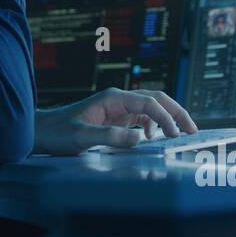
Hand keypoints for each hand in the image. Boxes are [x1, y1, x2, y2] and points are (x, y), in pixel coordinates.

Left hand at [32, 88, 197, 155]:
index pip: (148, 103)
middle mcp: (118, 99)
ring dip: (168, 117)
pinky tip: (152, 137)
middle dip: (176, 112)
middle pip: (155, 99)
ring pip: (151, 106)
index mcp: (112, 98)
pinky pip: (142, 116)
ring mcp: (118, 107)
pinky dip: (154, 124)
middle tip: (192, 129)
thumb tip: (139, 138)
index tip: (174, 134)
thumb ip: (109, 136)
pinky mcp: (116, 117)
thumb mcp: (82, 137)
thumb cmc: (59, 132)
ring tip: (181, 133)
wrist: (43, 131)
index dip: (165, 117)